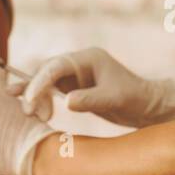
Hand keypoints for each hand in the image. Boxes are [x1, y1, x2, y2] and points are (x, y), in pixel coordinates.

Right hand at [11, 47, 174, 127]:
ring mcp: (74, 75)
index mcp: (88, 58)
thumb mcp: (114, 99)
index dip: (40, 81)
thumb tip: (66, 102)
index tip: (30, 99)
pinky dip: (41, 101)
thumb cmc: (134, 98)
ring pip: (45, 81)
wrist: (145, 106)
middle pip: (46, 72)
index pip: (56, 66)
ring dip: (35, 97)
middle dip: (33, 90)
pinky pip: (50, 91)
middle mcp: (78, 63)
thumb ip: (91, 100)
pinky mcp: (72, 88)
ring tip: (30, 115)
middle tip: (29, 112)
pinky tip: (35, 113)